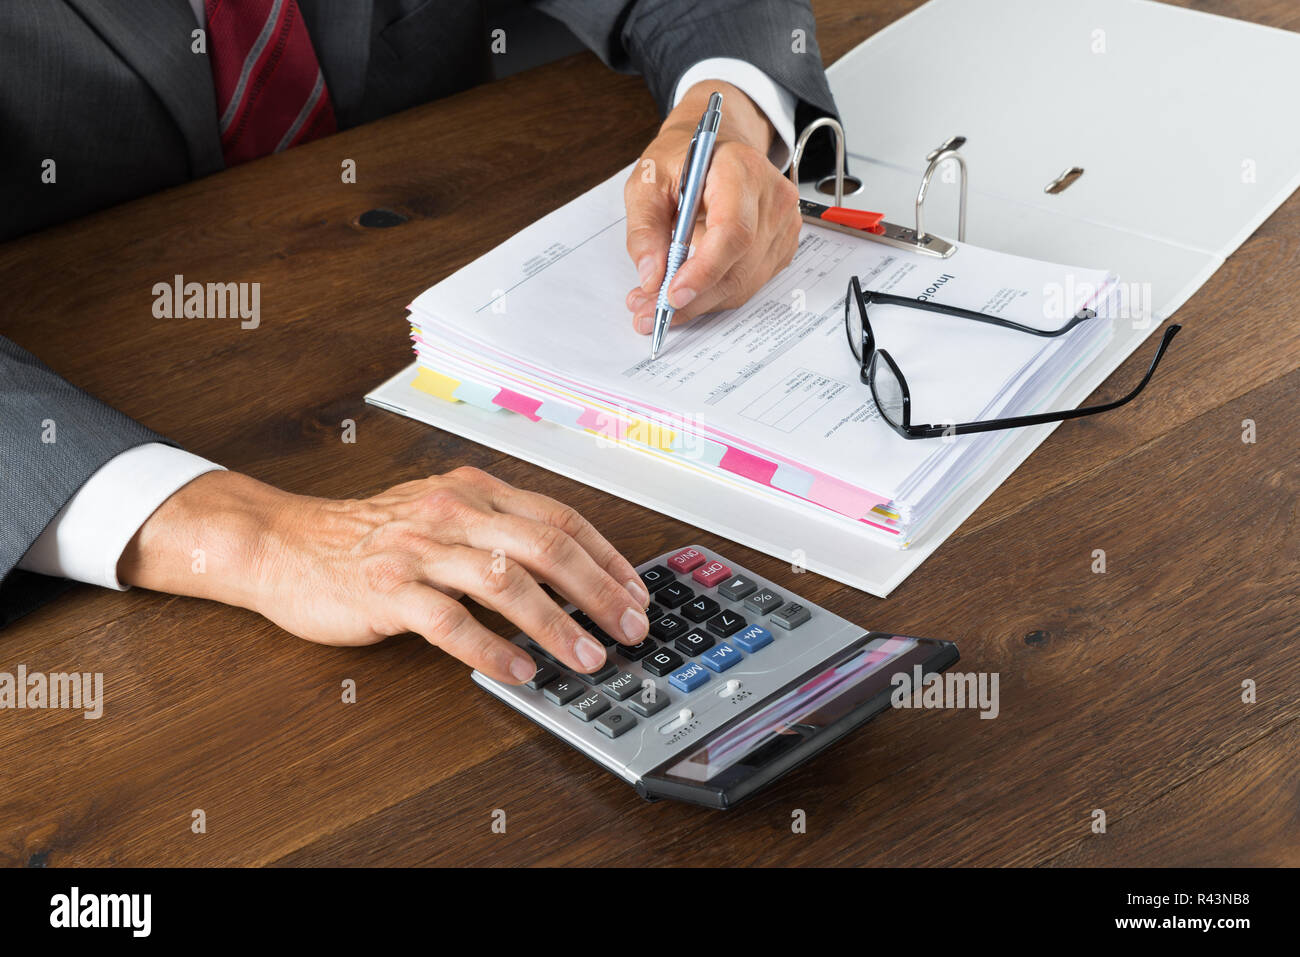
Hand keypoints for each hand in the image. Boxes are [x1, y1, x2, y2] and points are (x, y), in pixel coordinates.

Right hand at [117, 468, 651, 683]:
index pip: (560, 518)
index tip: (636, 595)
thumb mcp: (442, 514)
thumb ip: (497, 532)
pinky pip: (450, 622)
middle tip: (630, 629)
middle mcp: (454, 512)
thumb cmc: (368, 537)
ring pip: (506, 582)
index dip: (607, 559)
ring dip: (556, 624)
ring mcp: (421, 549)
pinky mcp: (389, 589)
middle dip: (598, 591)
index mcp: (475, 491)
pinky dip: (491, 650)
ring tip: (586, 657)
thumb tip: (568, 574)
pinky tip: (519, 672)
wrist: (286, 544)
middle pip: (546, 546)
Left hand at [624, 80, 801, 332]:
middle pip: (738, 266)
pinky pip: (748, 284)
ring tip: (656, 304)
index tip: (671, 295)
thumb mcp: (647, 181)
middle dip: (690, 297)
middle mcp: (771, 197)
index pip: (732, 231)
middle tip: (647, 312)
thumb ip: (644, 229)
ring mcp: (783, 223)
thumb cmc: (682, 159)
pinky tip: (687, 289)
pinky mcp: (782, 245)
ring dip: (698, 302)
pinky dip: (714, 295)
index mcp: (739, 170)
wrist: (714, 148)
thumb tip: (651, 277)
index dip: (703, 270)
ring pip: (742, 283)